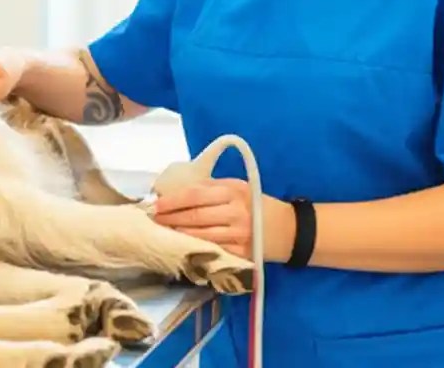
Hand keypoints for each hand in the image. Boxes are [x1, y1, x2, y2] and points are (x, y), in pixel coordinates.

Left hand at [151, 179, 294, 260]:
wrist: (290, 230)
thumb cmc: (258, 206)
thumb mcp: (239, 188)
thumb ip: (212, 188)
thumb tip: (178, 192)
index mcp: (233, 191)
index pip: (195, 194)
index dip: (173, 200)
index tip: (155, 204)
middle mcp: (236, 212)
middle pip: (194, 216)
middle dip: (170, 218)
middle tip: (153, 220)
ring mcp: (239, 235)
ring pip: (200, 236)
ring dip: (178, 235)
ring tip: (164, 233)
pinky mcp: (241, 254)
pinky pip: (212, 251)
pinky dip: (195, 249)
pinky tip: (183, 247)